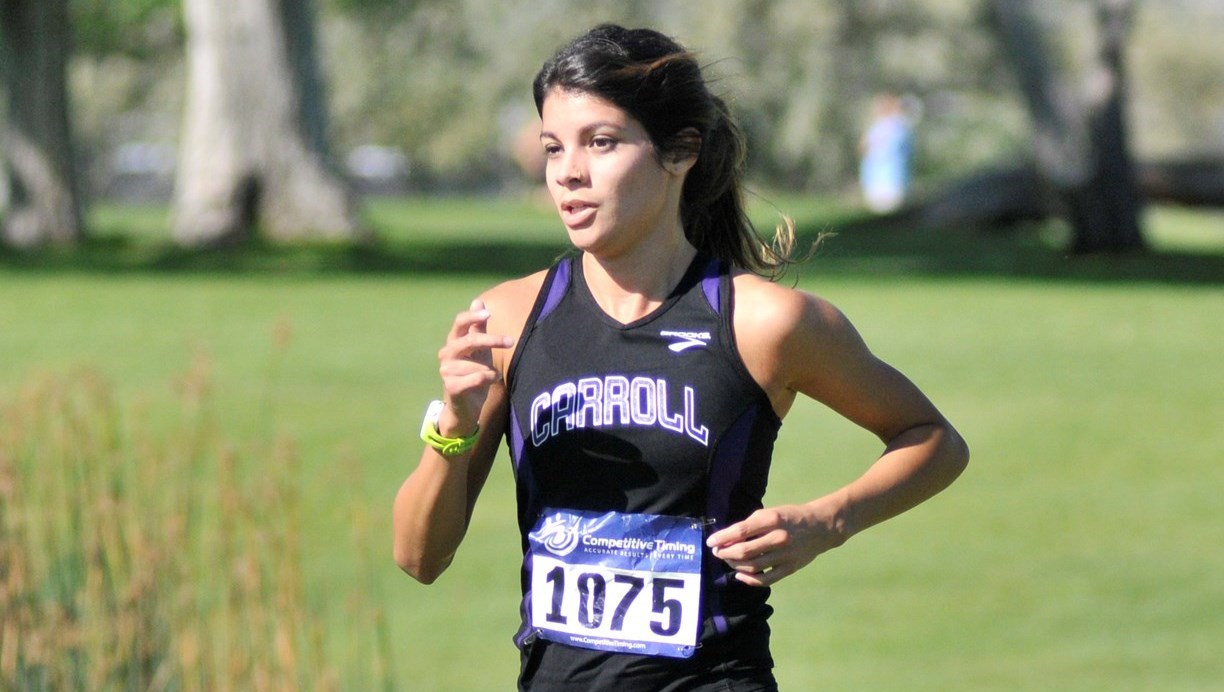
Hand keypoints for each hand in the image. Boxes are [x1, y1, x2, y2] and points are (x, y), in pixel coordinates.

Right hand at [436, 299, 513, 435]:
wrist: (465, 406)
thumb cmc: (474, 374)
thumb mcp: (479, 350)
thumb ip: (479, 328)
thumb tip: (478, 302)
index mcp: (454, 341)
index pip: (459, 322)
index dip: (472, 316)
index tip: (488, 313)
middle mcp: (447, 354)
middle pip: (468, 340)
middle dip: (491, 340)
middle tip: (510, 341)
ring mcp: (446, 371)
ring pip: (475, 363)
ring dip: (490, 368)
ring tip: (494, 374)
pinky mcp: (451, 387)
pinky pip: (475, 378)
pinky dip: (487, 378)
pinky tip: (493, 379)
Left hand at [705, 501, 848, 586]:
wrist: (821, 526)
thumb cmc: (790, 517)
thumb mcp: (771, 513)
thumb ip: (751, 525)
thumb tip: (727, 538)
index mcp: (771, 519)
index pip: (740, 531)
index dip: (722, 538)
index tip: (711, 542)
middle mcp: (778, 537)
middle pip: (744, 551)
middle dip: (725, 553)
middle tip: (718, 552)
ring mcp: (785, 555)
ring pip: (752, 566)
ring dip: (734, 565)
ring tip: (728, 560)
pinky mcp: (790, 568)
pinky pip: (765, 579)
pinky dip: (749, 579)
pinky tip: (740, 574)